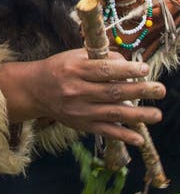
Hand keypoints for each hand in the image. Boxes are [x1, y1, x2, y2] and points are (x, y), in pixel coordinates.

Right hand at [0, 49, 164, 146]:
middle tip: (160, 89)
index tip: (144, 68)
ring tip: (157, 114)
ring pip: (112, 113)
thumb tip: (126, 62)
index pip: (104, 69)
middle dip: (139, 91)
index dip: (126, 70)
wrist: (34, 90)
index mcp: (74, 69)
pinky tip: (139, 137)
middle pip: (112, 91)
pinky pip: (105, 131)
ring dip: (138, 115)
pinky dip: (123, 135)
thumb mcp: (73, 56)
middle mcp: (77, 90)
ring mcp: (79, 110)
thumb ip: (97, 58)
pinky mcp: (81, 125)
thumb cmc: (57, 68)